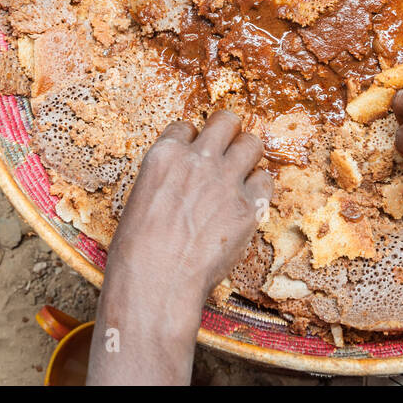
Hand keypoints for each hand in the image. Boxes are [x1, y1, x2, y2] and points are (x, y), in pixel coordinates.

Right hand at [106, 112, 272, 303]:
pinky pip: (265, 181)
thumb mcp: (141, 200)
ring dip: (248, 155)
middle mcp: (198, 159)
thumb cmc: (137, 252)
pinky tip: (249, 201)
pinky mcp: (247, 206)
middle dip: (228, 132)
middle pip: (226, 121)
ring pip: (251, 143)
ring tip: (243, 171)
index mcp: (164, 155)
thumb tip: (183, 185)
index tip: (195, 154)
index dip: (193, 140)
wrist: (155, 281)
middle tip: (228, 149)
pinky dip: (259, 189)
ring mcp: (225, 180)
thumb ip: (167, 181)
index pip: (186, 127)